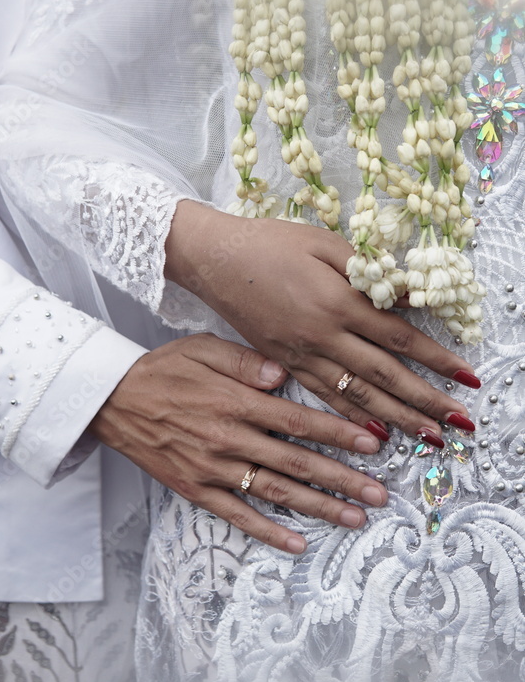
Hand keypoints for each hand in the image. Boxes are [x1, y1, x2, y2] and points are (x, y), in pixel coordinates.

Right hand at [90, 334, 388, 553]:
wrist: (113, 401)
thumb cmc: (163, 370)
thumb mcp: (203, 348)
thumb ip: (245, 361)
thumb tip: (282, 374)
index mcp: (236, 402)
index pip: (298, 422)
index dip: (338, 433)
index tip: (373, 444)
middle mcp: (230, 439)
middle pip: (297, 463)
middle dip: (343, 479)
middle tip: (380, 493)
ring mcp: (214, 469)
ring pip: (276, 492)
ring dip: (319, 508)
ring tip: (356, 519)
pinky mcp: (197, 490)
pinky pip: (237, 516)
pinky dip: (267, 532)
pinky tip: (295, 544)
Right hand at [165, 201, 480, 444]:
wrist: (214, 259)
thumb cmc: (269, 243)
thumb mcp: (322, 243)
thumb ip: (366, 271)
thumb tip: (408, 296)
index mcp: (335, 302)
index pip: (399, 338)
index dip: (437, 359)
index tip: (467, 377)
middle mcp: (321, 337)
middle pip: (383, 377)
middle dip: (425, 401)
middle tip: (458, 423)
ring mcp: (298, 357)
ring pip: (354, 397)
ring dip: (395, 419)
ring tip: (426, 438)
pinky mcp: (280, 366)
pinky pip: (318, 401)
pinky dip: (346, 422)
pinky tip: (369, 438)